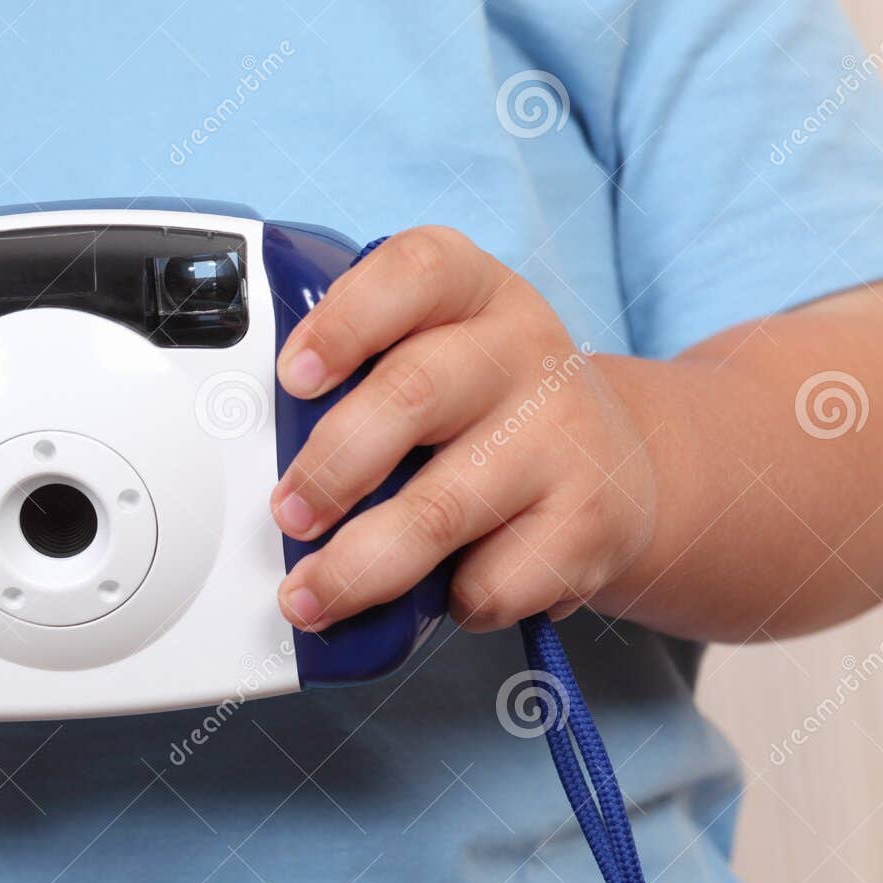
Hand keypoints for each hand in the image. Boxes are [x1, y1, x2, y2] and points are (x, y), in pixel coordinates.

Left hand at [269, 226, 655, 633]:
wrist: (617, 465)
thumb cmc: (488, 409)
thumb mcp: (435, 355)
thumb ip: (363, 380)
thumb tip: (273, 461)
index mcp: (473, 292)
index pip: (414, 274)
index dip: (345, 323)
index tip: (293, 377)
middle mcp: (524, 351)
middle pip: (412, 396)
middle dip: (330, 468)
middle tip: (288, 514)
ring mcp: (563, 437)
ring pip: (440, 509)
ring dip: (358, 565)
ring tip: (312, 593)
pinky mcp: (587, 523)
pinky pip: (492, 578)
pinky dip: (449, 600)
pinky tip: (440, 591)